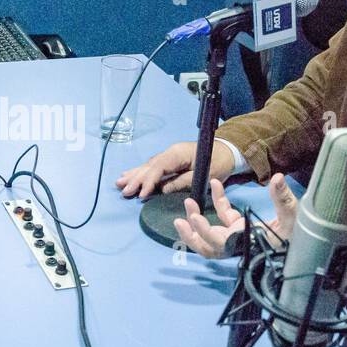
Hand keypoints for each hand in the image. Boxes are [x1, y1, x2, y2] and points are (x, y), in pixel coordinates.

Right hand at [116, 140, 235, 199]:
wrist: (226, 152)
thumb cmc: (217, 164)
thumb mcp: (202, 176)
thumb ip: (181, 182)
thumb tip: (162, 190)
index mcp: (178, 153)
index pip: (158, 167)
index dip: (148, 181)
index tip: (141, 194)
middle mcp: (170, 152)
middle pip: (150, 166)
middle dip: (136, 179)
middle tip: (124, 191)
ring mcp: (169, 155)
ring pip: (148, 166)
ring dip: (134, 175)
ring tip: (119, 183)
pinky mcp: (170, 161)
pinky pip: (152, 167)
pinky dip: (140, 172)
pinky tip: (130, 175)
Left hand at [173, 174, 298, 258]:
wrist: (305, 241)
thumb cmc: (300, 234)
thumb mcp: (294, 216)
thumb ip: (283, 198)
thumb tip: (277, 177)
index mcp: (246, 244)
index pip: (220, 244)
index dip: (205, 233)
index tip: (195, 218)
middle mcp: (238, 244)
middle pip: (208, 246)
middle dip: (192, 233)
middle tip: (181, 218)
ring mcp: (237, 236)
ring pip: (210, 236)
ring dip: (196, 224)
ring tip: (187, 207)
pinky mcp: (239, 227)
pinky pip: (224, 216)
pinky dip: (218, 201)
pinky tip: (214, 183)